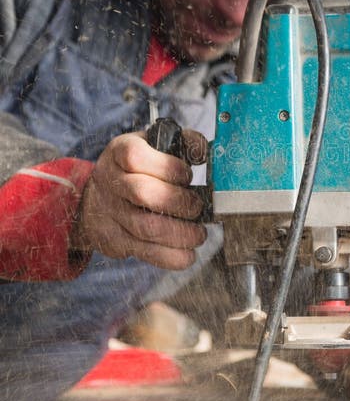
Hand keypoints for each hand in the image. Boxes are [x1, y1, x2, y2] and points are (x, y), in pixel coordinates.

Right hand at [70, 129, 206, 269]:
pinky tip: (188, 254)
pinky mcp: (114, 241)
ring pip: (146, 227)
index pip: (136, 157)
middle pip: (143, 193)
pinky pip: (145, 253)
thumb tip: (204, 152)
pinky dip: (172, 257)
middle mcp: (110, 181)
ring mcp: (109, 213)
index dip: (168, 167)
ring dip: (181, 233)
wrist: (95, 200)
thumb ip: (182, 143)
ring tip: (199, 233)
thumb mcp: (152, 146)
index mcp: (119, 152)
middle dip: (179, 202)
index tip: (188, 175)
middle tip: (197, 207)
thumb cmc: (137, 170)